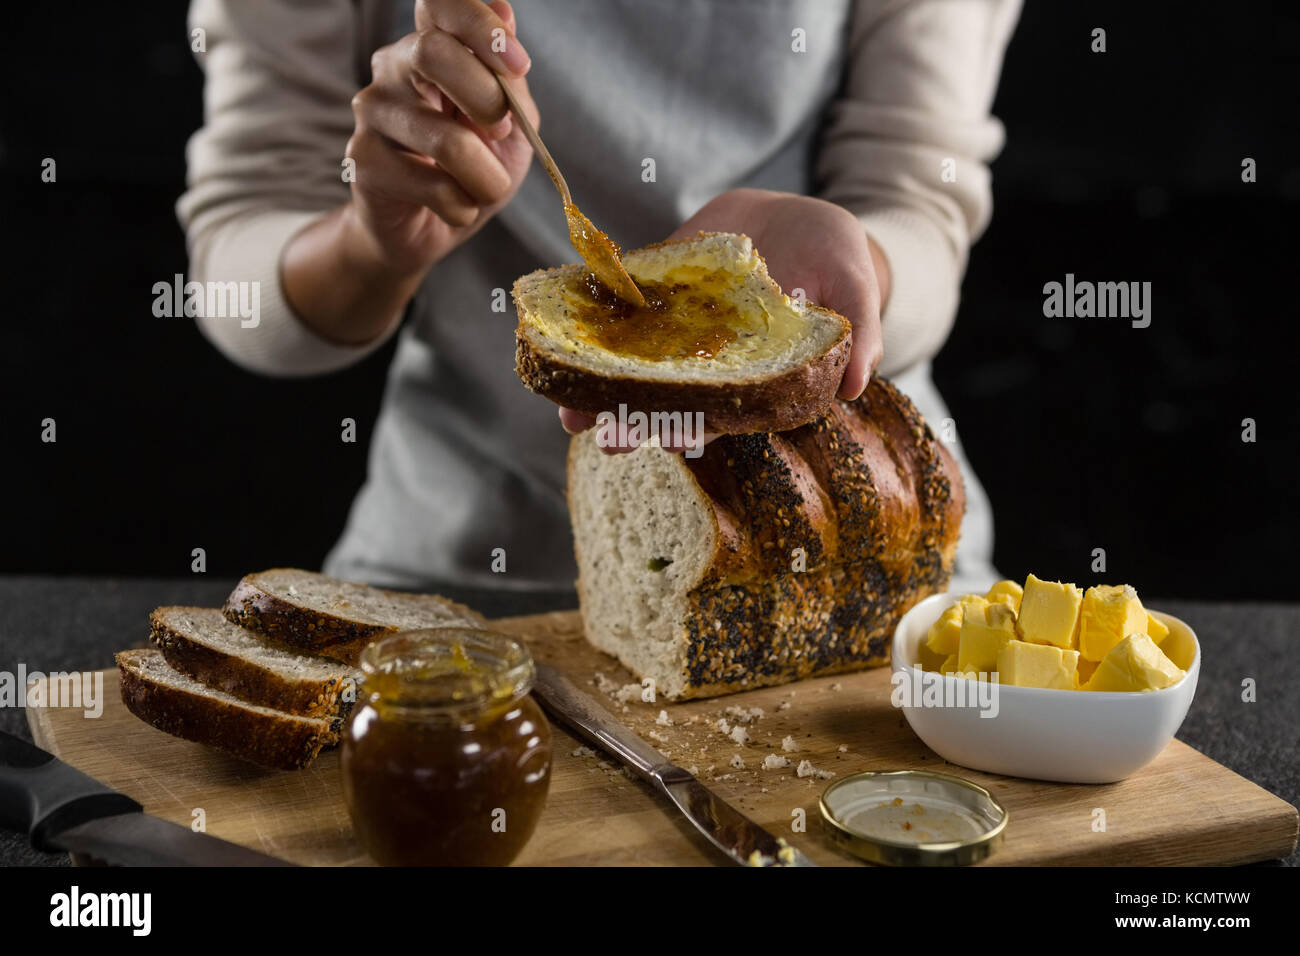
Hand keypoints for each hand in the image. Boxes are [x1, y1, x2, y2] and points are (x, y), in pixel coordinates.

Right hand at [346, 0, 536, 270]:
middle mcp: (392, 68)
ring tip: (488, 188)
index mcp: (430, 45)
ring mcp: (372, 112)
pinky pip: (433, 186)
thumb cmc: (473, 169)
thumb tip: (505, 11)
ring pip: (444, 139)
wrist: (433, 229)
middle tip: (503, 131)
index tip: (518, 65)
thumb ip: (508, 78)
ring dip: (487, 177)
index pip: (438, 3)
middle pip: (431, 52)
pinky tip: (456, 208)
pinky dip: (463, 206)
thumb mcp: (510, 124)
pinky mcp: (362, 161)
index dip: (481, 25)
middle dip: (485, 97)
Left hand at [559, 188, 889, 445]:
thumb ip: (859, 332)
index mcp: (756, 379)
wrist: (796, 216)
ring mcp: (677, 331)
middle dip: (639, 423)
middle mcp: (710, 364)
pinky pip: (619, 315)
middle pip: (672, 403)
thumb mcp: (855, 285)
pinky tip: (560, 340)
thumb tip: (857, 386)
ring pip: (635, 369)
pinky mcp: (655, 294)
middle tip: (606, 440)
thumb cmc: (834, 258)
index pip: (727, 414)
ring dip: (602, 391)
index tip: (678, 439)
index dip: (702, 428)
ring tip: (568, 413)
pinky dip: (592, 328)